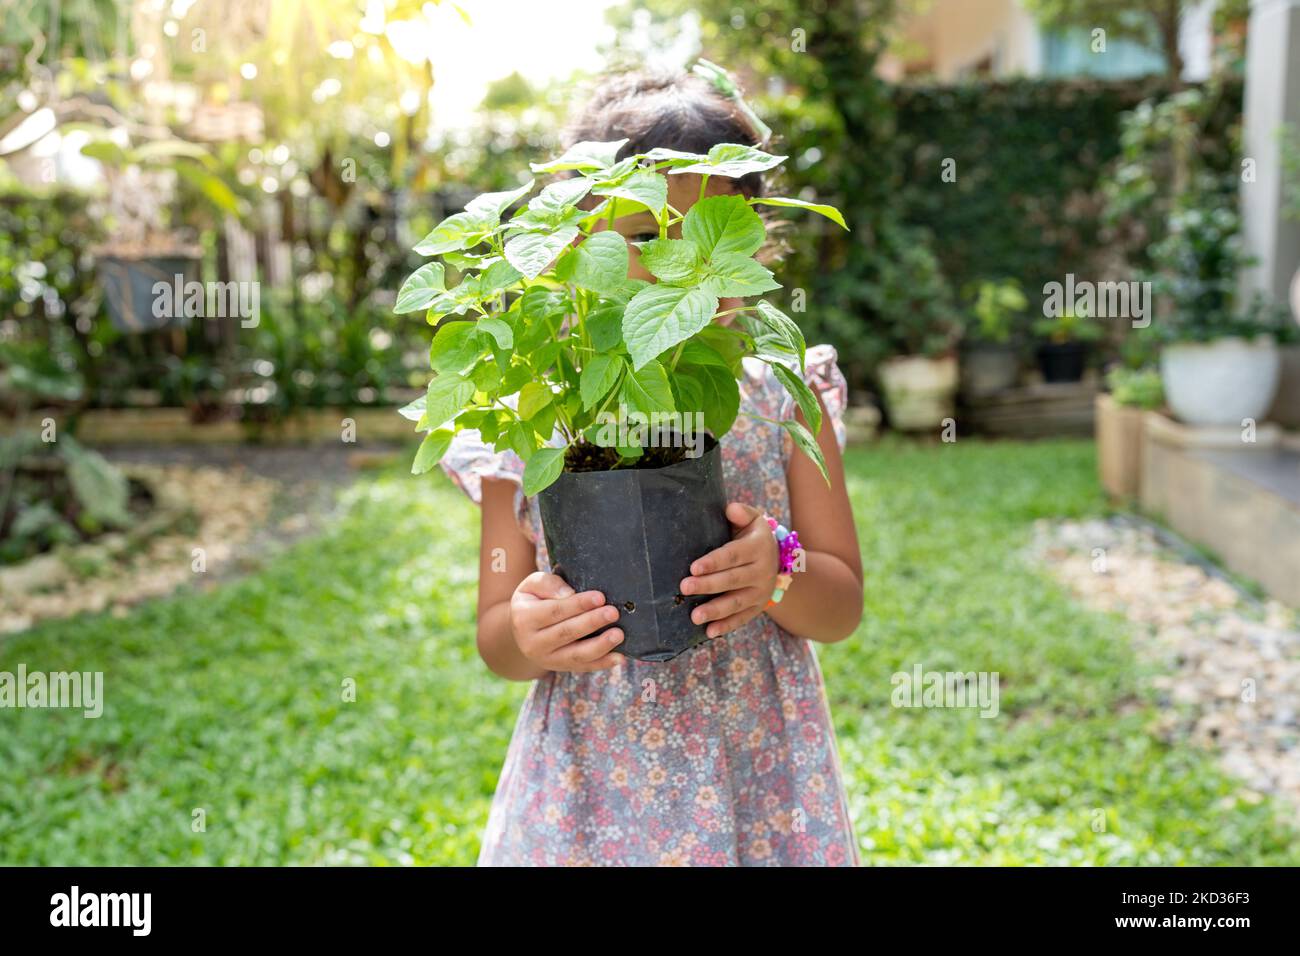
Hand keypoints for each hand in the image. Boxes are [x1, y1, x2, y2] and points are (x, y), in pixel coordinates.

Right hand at [509, 572, 624, 673]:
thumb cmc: (534, 600)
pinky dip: (602, 663)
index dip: (578, 604)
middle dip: (592, 622)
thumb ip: (548, 584)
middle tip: (613, 613)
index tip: (600, 597)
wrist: (524, 628)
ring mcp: (547, 659)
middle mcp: (533, 643)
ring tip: (619, 634)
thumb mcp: (532, 586)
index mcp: (524, 619)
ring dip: (600, 645)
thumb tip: (568, 594)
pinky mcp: (561, 667)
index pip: (555, 611)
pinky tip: (619, 657)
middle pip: (566, 633)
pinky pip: (583, 667)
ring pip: (576, 655)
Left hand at [679, 502, 778, 638]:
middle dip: (708, 585)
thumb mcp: (753, 519)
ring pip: (736, 602)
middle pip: (732, 580)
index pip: (734, 555)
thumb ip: (741, 513)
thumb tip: (730, 509)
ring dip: (715, 610)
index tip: (694, 567)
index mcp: (758, 548)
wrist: (778, 558)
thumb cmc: (753, 535)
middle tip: (685, 587)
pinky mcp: (757, 607)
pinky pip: (742, 618)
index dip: (714, 562)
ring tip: (694, 616)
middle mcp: (762, 571)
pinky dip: (727, 626)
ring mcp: (760, 592)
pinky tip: (709, 632)